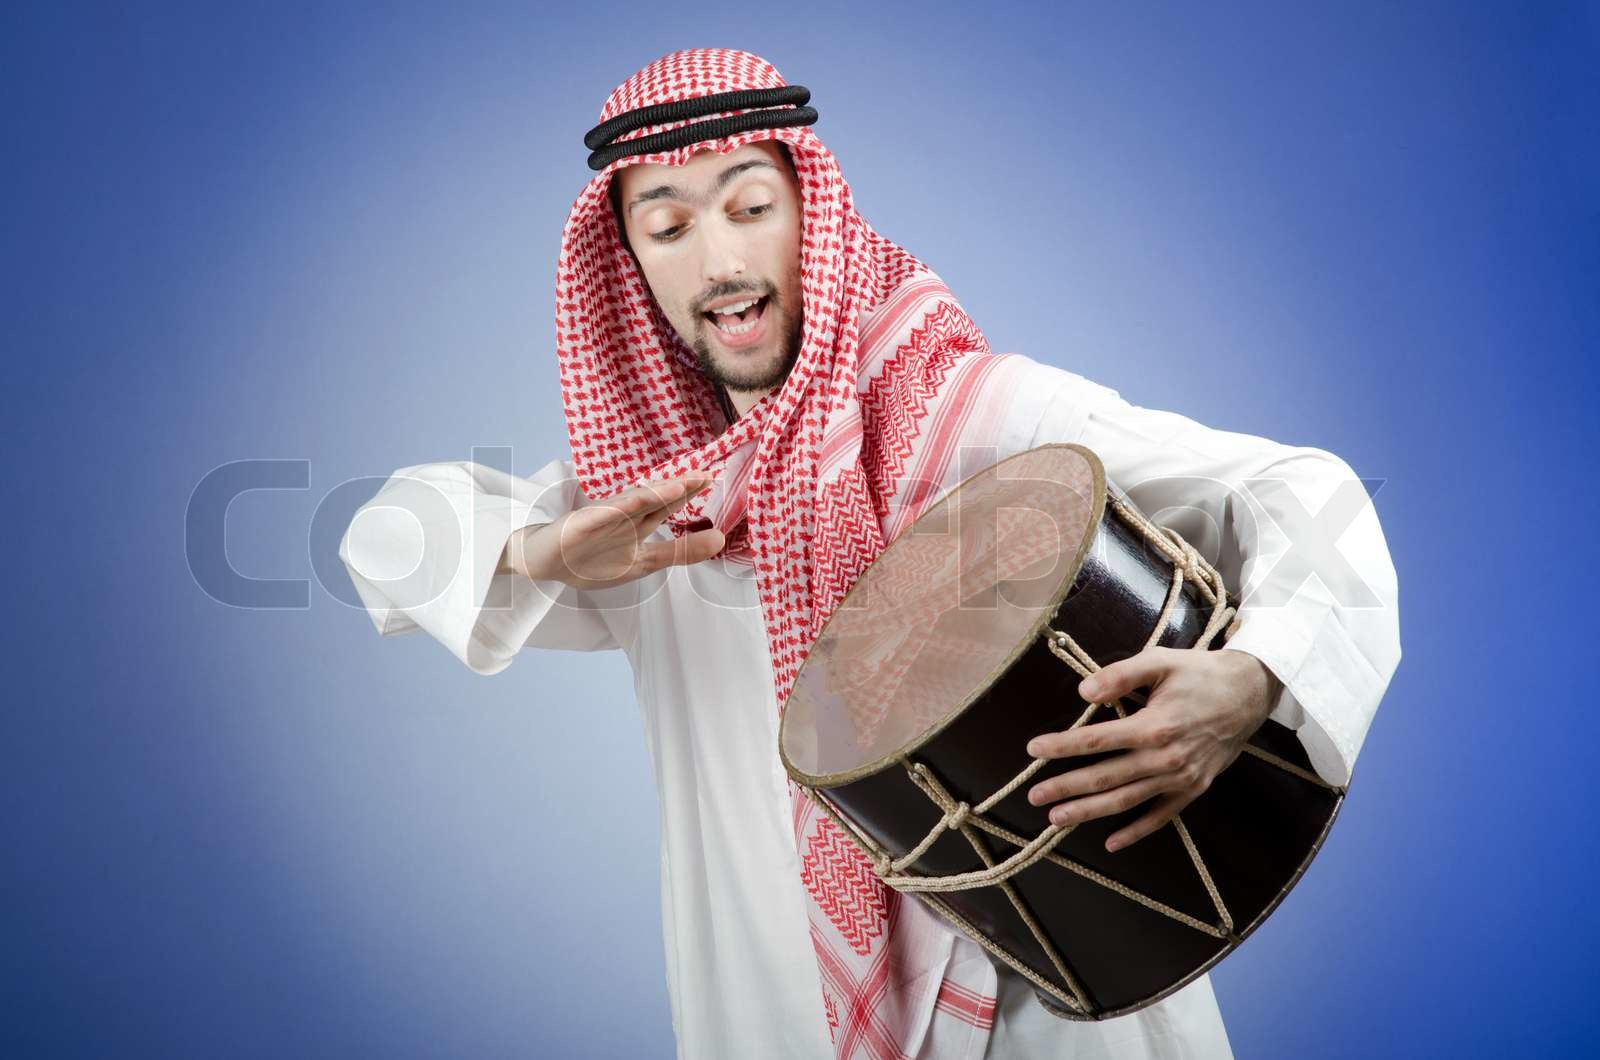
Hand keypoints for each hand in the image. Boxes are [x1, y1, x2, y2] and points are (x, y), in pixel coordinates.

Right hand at [508, 472, 724, 589]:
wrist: (544, 562)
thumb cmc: (592, 559)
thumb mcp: (644, 562)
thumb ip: (680, 551)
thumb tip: (721, 539)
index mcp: (638, 523)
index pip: (669, 505)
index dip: (691, 492)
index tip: (715, 479)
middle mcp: (623, 515)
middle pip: (655, 498)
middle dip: (680, 486)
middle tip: (706, 474)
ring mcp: (601, 518)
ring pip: (631, 503)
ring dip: (655, 494)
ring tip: (679, 486)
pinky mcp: (580, 525)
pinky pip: (599, 516)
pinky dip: (616, 510)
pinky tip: (632, 504)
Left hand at [1023, 647, 1280, 851]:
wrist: (1250, 692)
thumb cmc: (1199, 673)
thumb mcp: (1161, 661)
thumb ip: (1120, 675)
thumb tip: (1083, 692)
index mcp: (1154, 726)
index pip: (1097, 740)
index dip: (1062, 746)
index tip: (1034, 750)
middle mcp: (1165, 758)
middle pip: (1105, 777)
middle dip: (1066, 787)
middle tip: (1034, 796)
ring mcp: (1180, 778)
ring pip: (1126, 801)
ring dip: (1089, 812)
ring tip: (1056, 819)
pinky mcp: (1193, 789)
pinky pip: (1160, 817)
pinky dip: (1136, 832)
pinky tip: (1111, 842)